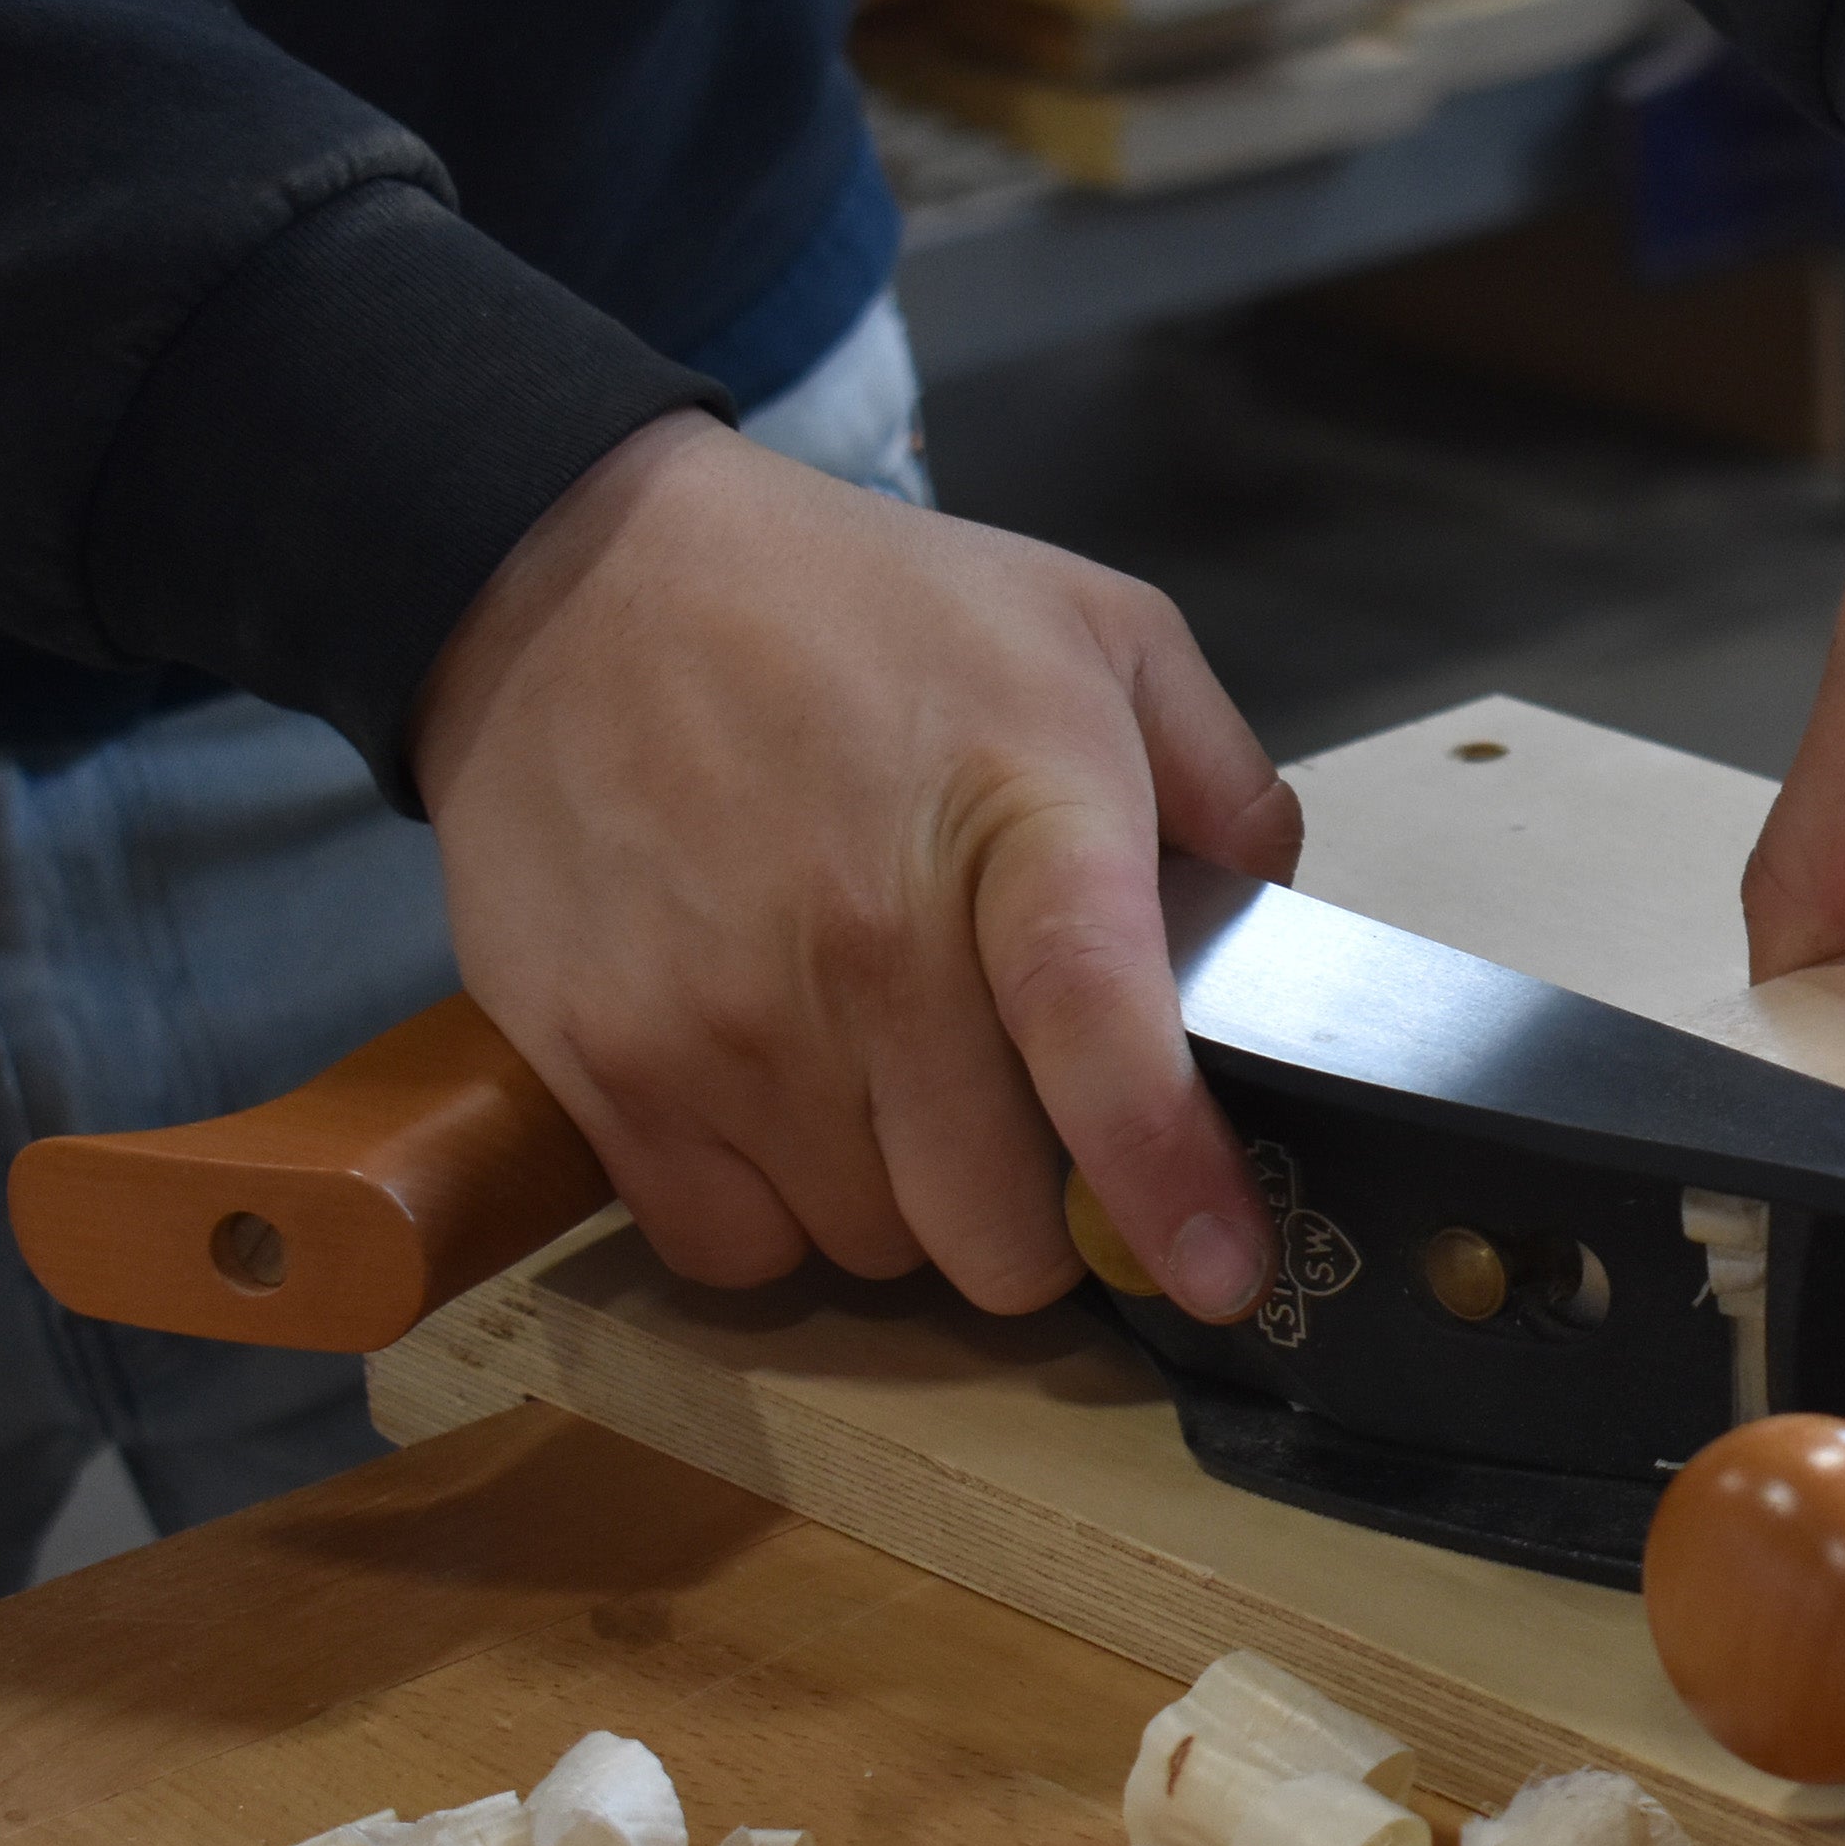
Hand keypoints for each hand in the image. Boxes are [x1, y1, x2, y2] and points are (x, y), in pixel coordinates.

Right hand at [411, 413, 1298, 1316]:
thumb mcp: (1089, 628)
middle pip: (993, 1218)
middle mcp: (867, 940)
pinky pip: (730, 1247)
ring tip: (882, 1072)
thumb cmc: (853, 610)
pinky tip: (779, 1101)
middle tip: (1022, 1127)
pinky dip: (772, 1213)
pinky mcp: (602, 1065)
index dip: (1168, 1176)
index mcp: (1020, 819)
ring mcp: (721, 1018)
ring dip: (903, 1201)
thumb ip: (1221, 779)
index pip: (1102, 1036)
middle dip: (1037, 1212)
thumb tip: (1270, 928)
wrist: (573, 574)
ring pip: (870, 1246)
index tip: (1220, 1271)